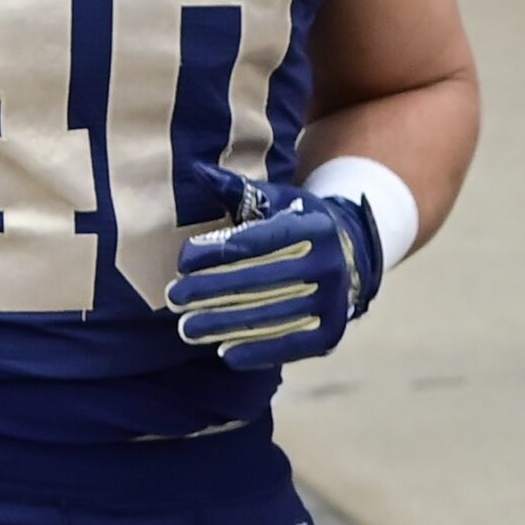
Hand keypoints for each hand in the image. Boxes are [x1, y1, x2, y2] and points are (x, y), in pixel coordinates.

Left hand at [165, 162, 382, 369]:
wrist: (350, 255)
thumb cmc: (298, 222)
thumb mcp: (275, 199)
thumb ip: (237, 189)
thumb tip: (198, 171)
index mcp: (314, 228)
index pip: (256, 242)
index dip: (216, 253)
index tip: (182, 263)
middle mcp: (328, 265)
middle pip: (259, 281)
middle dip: (210, 291)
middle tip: (174, 298)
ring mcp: (333, 303)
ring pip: (269, 316)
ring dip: (224, 324)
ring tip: (188, 328)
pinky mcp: (331, 334)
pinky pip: (289, 346)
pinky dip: (256, 351)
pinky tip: (224, 353)